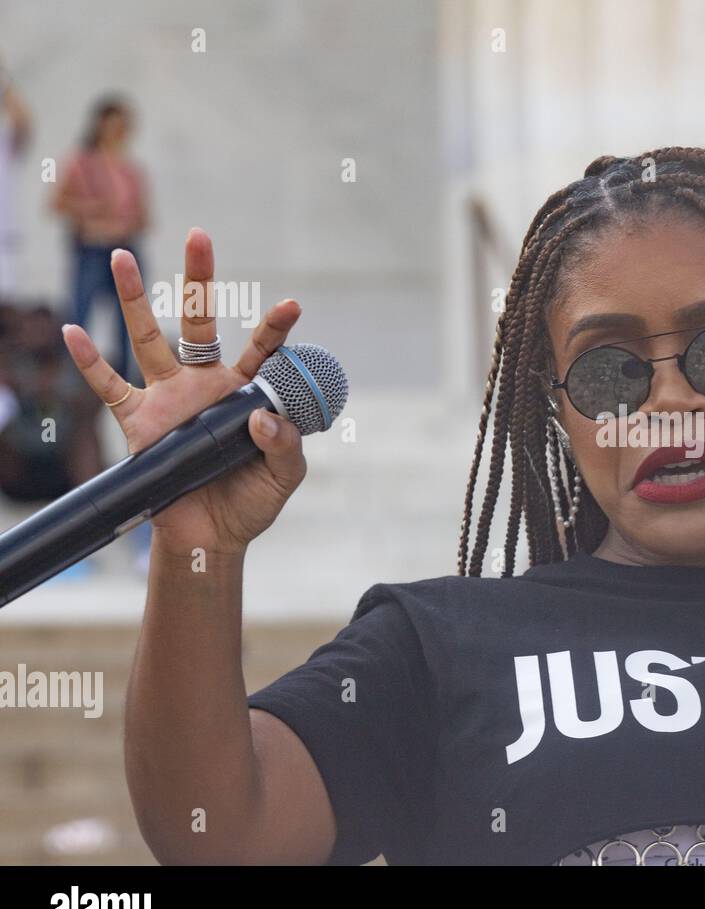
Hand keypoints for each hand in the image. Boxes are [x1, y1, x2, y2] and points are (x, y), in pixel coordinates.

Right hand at [61, 227, 306, 556]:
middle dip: (200, 280)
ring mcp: (169, 400)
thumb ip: (284, 444)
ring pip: (149, 340)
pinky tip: (72, 331)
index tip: (293, 305)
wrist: (213, 537)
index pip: (264, 352)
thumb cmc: (251, 500)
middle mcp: (204, 385)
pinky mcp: (139, 423)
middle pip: (200, 323)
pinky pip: (109, 387)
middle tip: (199, 236)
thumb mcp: (285, 475)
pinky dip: (89, 362)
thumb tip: (261, 416)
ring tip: (121, 256)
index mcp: (244, 392)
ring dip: (135, 300)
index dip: (275, 328)